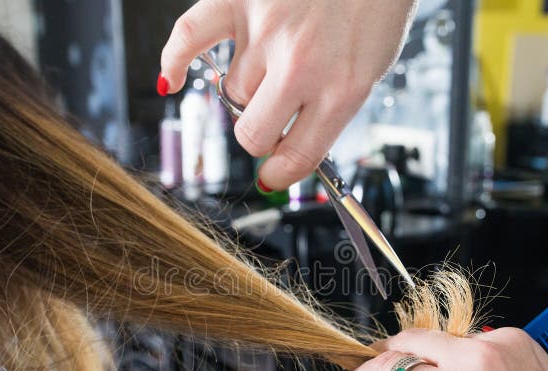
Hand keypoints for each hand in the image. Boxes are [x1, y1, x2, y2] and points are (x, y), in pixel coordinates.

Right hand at [160, 0, 417, 189]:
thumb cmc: (376, 4)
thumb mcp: (372, 68)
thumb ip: (331, 108)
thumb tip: (289, 144)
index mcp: (342, 89)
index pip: (297, 156)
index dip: (281, 174)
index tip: (274, 176)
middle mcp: (301, 67)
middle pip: (254, 133)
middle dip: (261, 133)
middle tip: (273, 115)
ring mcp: (266, 32)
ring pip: (232, 90)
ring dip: (248, 86)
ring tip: (272, 58)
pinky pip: (189, 37)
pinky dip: (175, 61)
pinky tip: (171, 80)